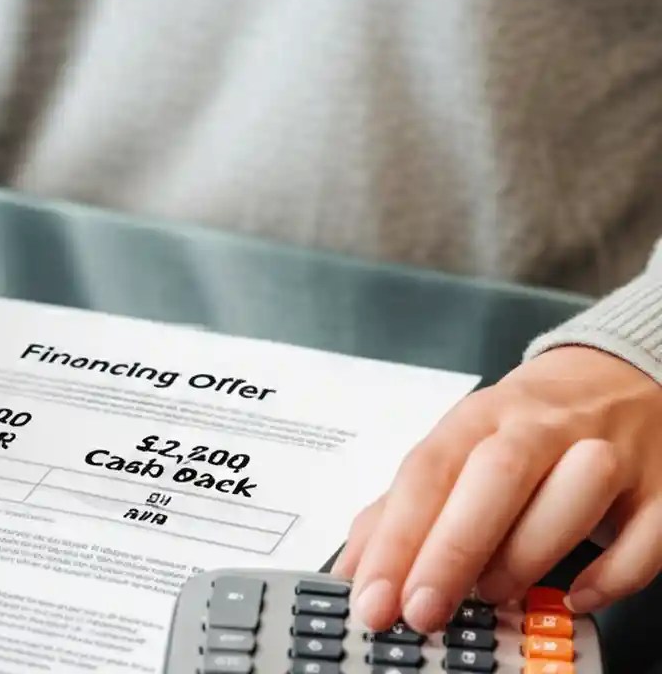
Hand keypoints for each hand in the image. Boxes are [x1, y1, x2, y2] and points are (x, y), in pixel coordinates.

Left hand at [332, 346, 661, 632]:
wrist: (617, 376)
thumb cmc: (523, 426)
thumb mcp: (457, 449)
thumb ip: (402, 508)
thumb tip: (355, 569)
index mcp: (479, 417)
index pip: (429, 471)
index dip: (397, 538)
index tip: (372, 597)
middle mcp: (541, 427)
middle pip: (494, 476)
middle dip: (451, 548)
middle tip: (420, 610)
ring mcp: (609, 451)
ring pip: (575, 490)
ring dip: (526, 553)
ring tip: (492, 593)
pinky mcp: (660, 486)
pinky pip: (646, 534)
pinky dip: (612, 575)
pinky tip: (575, 596)